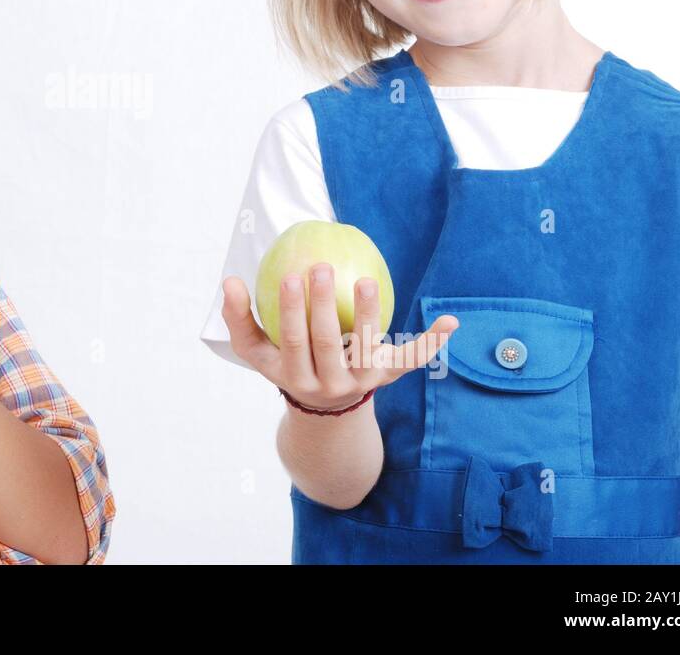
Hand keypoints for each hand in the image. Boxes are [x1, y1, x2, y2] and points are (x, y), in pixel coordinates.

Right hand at [221, 264, 458, 411]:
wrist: (325, 412)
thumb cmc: (285, 364)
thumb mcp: (257, 352)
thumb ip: (239, 317)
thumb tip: (229, 280)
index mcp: (294, 376)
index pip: (291, 341)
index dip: (290, 311)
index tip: (289, 276)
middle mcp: (328, 384)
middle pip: (327, 344)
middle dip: (324, 307)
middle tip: (323, 267)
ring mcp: (361, 382)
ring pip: (367, 349)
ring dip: (369, 315)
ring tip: (366, 281)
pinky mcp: (387, 377)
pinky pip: (411, 360)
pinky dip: (432, 343)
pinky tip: (450, 319)